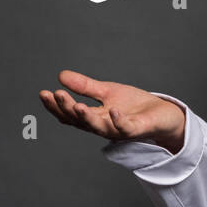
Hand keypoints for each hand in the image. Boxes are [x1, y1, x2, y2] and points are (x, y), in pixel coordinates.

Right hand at [38, 70, 186, 151]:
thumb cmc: (134, 106)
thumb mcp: (107, 92)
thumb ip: (85, 87)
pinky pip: (126, 128)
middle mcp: (103, 127)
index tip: (43, 92)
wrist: (163, 115)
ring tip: (76, 105)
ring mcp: (119, 130)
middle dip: (66, 108)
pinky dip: (118, 121)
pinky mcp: (137, 130)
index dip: (56, 106)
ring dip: (87, 117)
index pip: (70, 114)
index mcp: (94, 118)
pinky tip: (113, 110)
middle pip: (79, 121)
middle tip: (55, 95)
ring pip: (99, 127)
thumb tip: (60, 75)